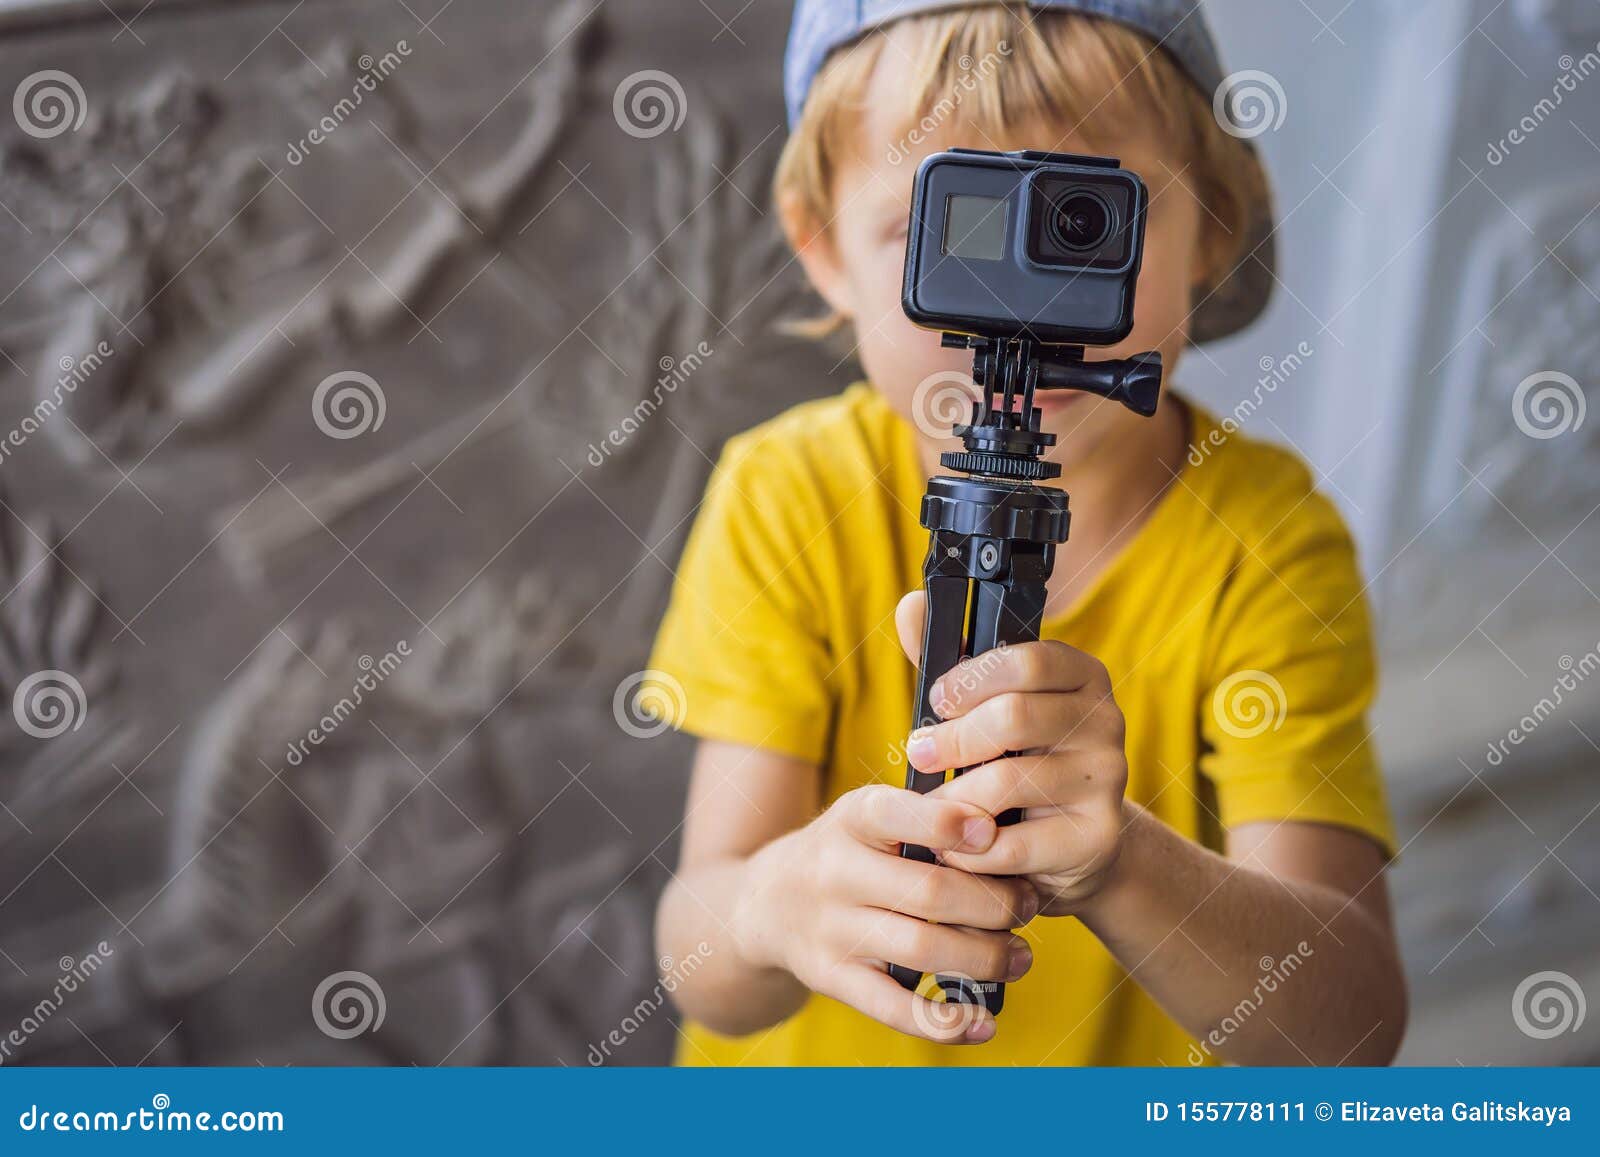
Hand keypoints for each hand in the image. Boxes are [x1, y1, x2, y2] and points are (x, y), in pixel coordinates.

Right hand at [730, 782, 1038, 1043]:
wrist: (767, 902)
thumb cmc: (847, 850)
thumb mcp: (868, 813)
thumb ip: (926, 814)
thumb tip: (1006, 825)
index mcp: (852, 817)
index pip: (899, 814)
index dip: (950, 824)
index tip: (993, 834)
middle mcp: (836, 871)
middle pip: (930, 892)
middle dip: (995, 904)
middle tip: (1028, 906)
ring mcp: (832, 929)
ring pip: (922, 950)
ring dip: (984, 959)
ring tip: (1018, 957)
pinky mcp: (832, 977)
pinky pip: (892, 1007)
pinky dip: (943, 1022)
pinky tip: (982, 1023)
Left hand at [895, 591, 1129, 916]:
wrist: (1072, 844)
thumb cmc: (1019, 759)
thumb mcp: (989, 708)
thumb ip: (951, 661)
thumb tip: (910, 606)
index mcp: (1081, 676)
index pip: (1027, 661)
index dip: (970, 680)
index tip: (937, 701)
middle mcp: (1106, 720)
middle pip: (1014, 717)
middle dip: (952, 738)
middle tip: (919, 752)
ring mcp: (1108, 779)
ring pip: (1008, 781)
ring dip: (954, 798)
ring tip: (930, 807)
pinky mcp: (1099, 836)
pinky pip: (1014, 843)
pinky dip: (971, 848)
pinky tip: (956, 846)